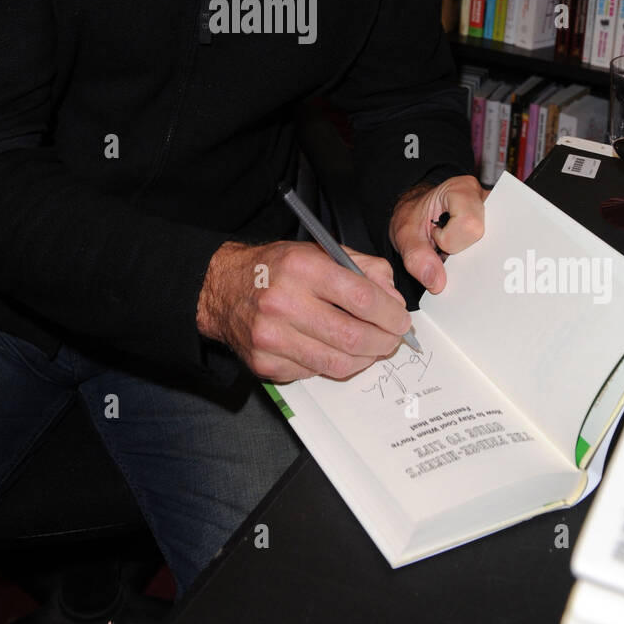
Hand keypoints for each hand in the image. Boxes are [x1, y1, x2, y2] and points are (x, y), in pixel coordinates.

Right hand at [196, 239, 413, 383]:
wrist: (222, 289)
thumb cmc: (276, 268)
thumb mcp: (319, 251)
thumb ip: (363, 268)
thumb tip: (393, 300)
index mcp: (301, 268)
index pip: (360, 297)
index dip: (390, 313)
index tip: (401, 319)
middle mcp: (283, 303)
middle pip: (353, 336)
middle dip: (384, 341)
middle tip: (393, 338)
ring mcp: (272, 338)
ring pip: (338, 362)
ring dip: (365, 358)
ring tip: (372, 347)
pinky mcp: (265, 363)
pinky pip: (315, 372)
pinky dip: (335, 364)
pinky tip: (337, 350)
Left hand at [388, 173, 487, 293]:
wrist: (415, 212)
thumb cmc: (413, 215)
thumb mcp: (405, 234)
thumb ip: (417, 257)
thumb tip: (438, 283)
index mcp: (461, 190)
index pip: (469, 224)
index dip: (449, 240)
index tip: (435, 234)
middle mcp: (483, 198)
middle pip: (486, 239)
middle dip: (463, 254)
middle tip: (444, 245)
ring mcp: (493, 213)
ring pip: (492, 250)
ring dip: (470, 258)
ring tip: (452, 247)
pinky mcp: (496, 228)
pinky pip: (492, 252)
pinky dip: (475, 259)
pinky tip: (462, 252)